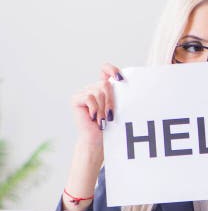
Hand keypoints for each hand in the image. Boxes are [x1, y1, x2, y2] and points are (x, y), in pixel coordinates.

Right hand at [64, 63, 122, 210]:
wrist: (98, 141)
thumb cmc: (112, 126)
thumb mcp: (120, 107)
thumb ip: (120, 94)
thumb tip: (126, 82)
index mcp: (104, 88)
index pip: (105, 69)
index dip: (112, 69)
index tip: (120, 78)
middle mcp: (93, 87)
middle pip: (105, 84)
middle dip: (111, 101)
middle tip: (111, 116)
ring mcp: (84, 92)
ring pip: (98, 91)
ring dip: (103, 108)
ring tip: (103, 120)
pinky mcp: (76, 99)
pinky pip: (89, 97)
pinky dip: (95, 109)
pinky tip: (94, 118)